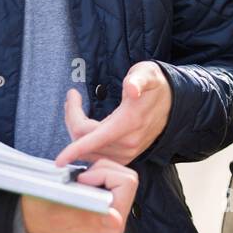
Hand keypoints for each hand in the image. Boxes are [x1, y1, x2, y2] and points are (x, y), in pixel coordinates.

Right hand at [21, 158, 138, 232]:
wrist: (32, 216)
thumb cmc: (42, 212)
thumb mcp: (62, 209)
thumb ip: (90, 211)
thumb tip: (116, 219)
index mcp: (112, 226)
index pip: (126, 185)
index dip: (105, 175)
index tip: (82, 179)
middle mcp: (118, 218)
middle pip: (127, 177)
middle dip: (103, 170)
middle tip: (80, 178)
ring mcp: (115, 208)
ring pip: (121, 173)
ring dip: (100, 170)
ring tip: (79, 180)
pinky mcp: (109, 198)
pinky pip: (113, 175)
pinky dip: (97, 171)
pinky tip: (82, 180)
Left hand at [53, 62, 172, 167]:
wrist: (173, 102)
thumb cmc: (155, 86)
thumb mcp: (147, 73)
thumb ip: (138, 79)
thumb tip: (131, 88)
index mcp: (130, 123)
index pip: (94, 140)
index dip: (74, 149)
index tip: (58, 159)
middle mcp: (128, 143)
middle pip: (86, 143)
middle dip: (72, 120)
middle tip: (72, 98)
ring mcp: (127, 152)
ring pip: (89, 150)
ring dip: (77, 132)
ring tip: (76, 108)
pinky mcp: (126, 156)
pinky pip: (97, 155)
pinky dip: (86, 144)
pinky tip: (85, 127)